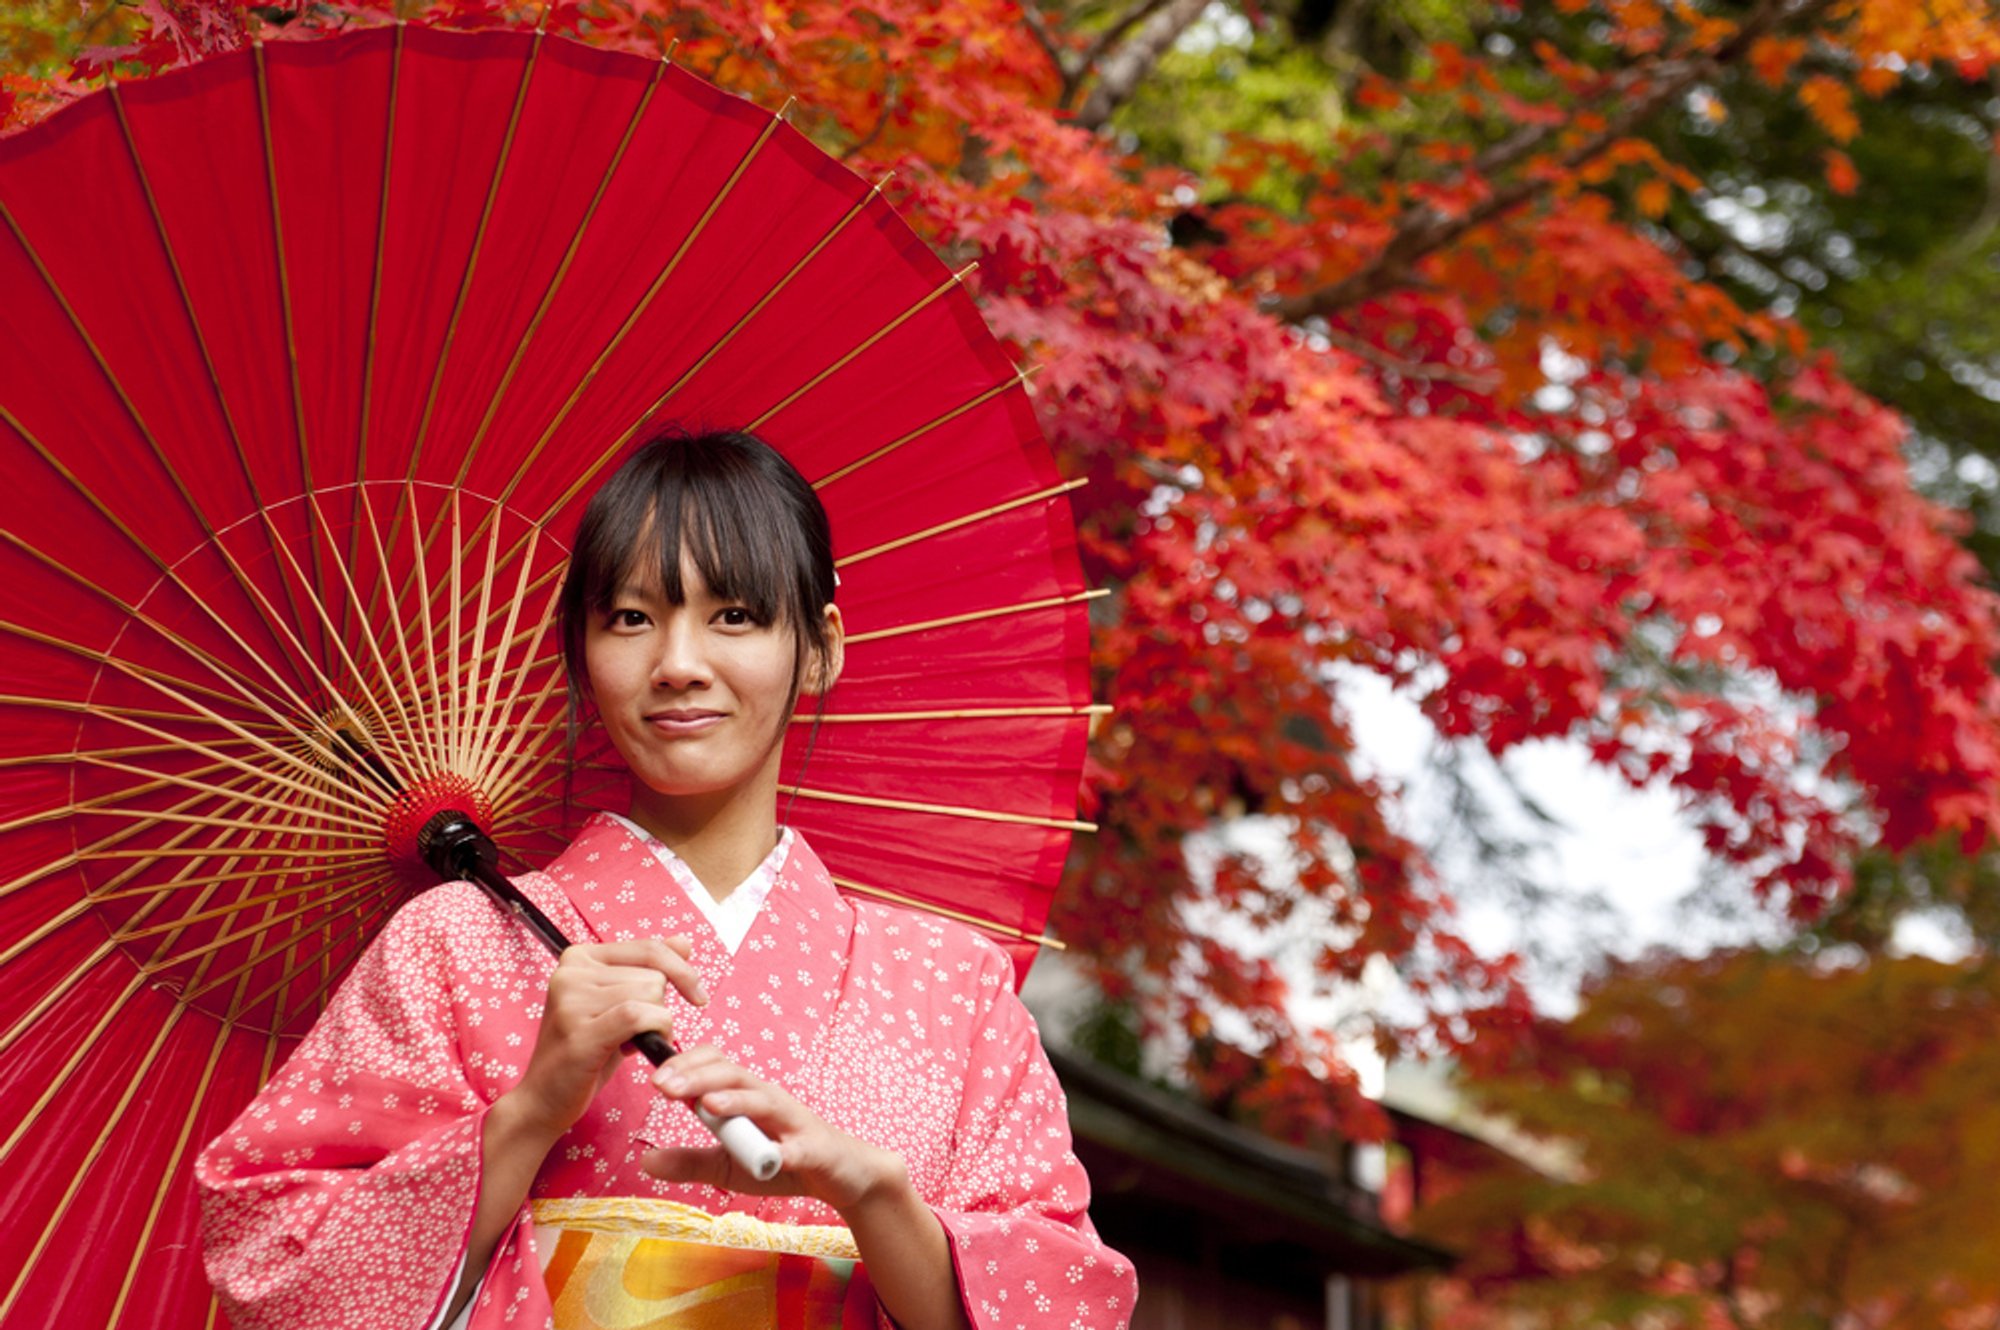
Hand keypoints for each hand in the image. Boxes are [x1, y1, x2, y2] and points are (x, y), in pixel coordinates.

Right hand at [499, 938, 707, 1142]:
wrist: (542, 1100)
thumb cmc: (585, 1054)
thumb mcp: (618, 1006)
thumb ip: (647, 971)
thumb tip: (683, 941)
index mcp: (578, 957)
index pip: (649, 948)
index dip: (682, 970)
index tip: (698, 996)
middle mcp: (570, 972)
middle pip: (653, 976)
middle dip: (659, 1008)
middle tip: (635, 1035)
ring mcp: (570, 1000)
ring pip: (649, 995)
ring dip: (657, 1025)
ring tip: (631, 1045)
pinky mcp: (578, 1032)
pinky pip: (637, 1016)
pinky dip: (652, 1031)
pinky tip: (636, 1049)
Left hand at [641, 1046, 906, 1215]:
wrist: (843, 1176)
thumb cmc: (784, 1161)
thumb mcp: (727, 1165)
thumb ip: (690, 1161)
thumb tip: (644, 1159)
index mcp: (746, 1098)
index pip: (715, 1065)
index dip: (685, 1066)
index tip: (654, 1079)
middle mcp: (769, 1099)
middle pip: (733, 1075)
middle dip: (697, 1077)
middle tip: (663, 1086)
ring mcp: (794, 1121)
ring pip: (765, 1100)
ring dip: (737, 1102)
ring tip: (708, 1106)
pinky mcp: (815, 1148)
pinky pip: (800, 1146)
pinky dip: (786, 1150)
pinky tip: (772, 1157)